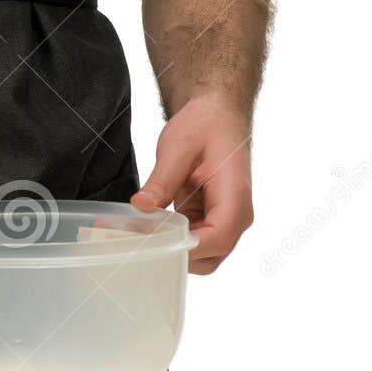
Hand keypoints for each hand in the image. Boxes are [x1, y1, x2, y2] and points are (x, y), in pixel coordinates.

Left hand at [130, 94, 253, 274]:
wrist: (216, 114)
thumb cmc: (205, 125)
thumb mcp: (178, 148)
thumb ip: (161, 181)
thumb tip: (140, 206)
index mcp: (235, 197)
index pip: (217, 238)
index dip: (186, 247)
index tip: (153, 243)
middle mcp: (236, 215)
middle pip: (210, 256)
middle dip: (174, 253)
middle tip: (134, 239)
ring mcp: (226, 219)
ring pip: (201, 254)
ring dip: (172, 247)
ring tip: (137, 232)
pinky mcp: (211, 218)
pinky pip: (194, 239)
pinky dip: (172, 237)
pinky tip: (148, 226)